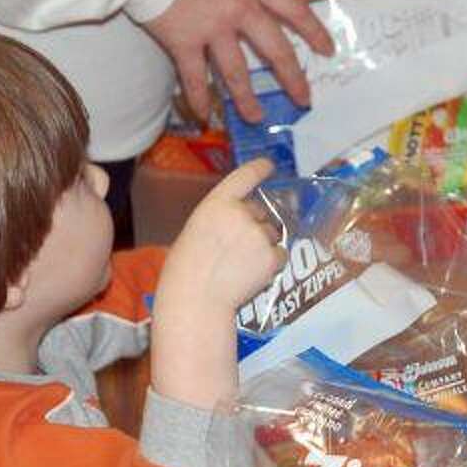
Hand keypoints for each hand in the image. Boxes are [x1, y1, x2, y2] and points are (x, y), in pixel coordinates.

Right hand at [142, 0, 332, 122]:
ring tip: (256, 117)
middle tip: (304, 99)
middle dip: (293, 77)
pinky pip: (196, 78)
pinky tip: (204, 116)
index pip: (293, 9)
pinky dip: (199, 99)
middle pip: (276, 49)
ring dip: (247, 100)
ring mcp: (214, 29)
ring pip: (238, 73)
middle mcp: (240, 9)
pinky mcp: (185, 44)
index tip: (327, 50)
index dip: (314, 32)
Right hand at [151, 159, 285, 407]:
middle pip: (260, 212)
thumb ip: (220, 221)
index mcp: (215, 204)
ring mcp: (258, 234)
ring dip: (263, 247)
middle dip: (255, 226)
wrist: (195, 300)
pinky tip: (251, 276)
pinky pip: (280, 255)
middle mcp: (240, 213)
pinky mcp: (271, 256)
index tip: (268, 165)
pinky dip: (271, 265)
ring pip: (271, 234)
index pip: (243, 176)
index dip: (258, 169)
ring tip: (240, 267)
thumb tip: (245, 223)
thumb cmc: (186, 271)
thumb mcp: (196, 232)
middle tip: (236, 251)